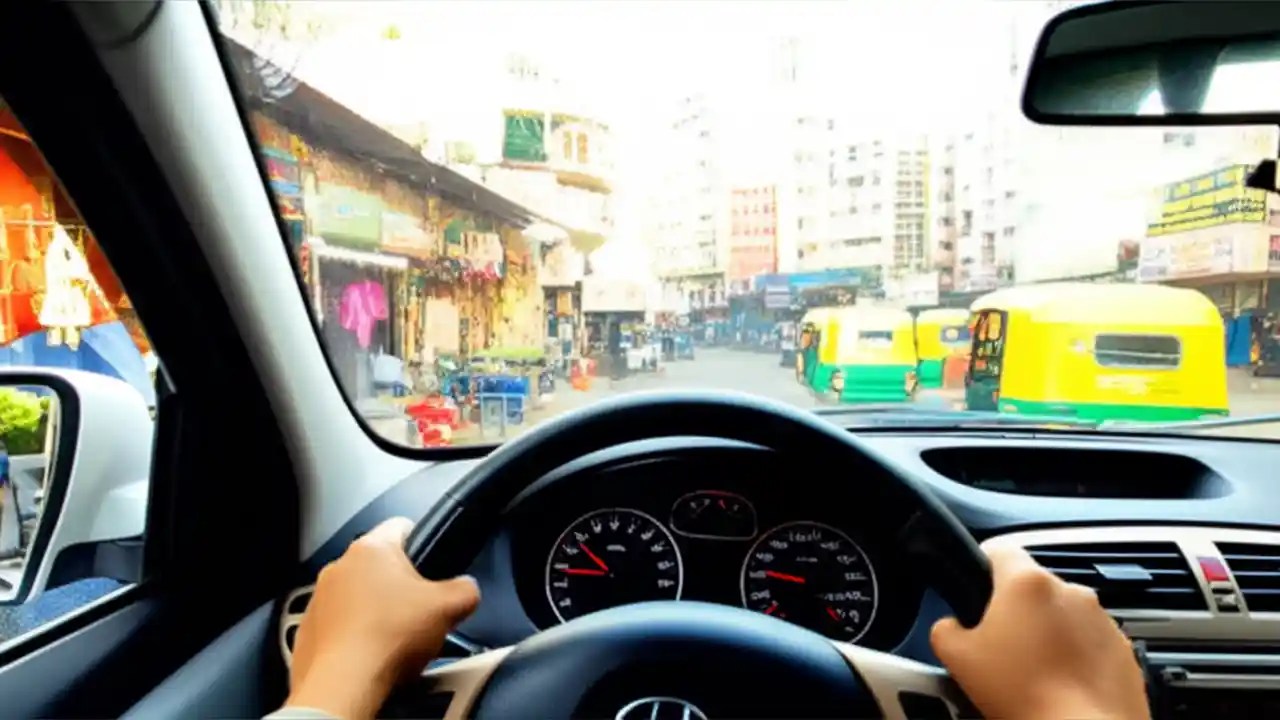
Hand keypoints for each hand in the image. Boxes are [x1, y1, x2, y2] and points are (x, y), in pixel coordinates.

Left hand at [285, 517, 479, 719]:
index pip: (402, 525)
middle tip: (419, 611)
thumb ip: (466, 589)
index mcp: (372, 548)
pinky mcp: (308, 628)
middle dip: (400, 585)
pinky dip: (354, 636)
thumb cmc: (388, 638)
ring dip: (374, 610)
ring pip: (357, 595)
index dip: (423, 542)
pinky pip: (338, 625)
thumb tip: (466, 589)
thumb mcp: (449, 608)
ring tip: (394, 638)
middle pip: (380, 565)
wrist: (344, 683)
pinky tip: (370, 654)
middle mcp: (339, 566)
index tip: (430, 562)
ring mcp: (319, 598)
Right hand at [930, 546, 1148, 719]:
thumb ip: (946, 629)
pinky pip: (1090, 641)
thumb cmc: (1023, 694)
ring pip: (1063, 613)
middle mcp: (1070, 591)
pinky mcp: (1123, 649)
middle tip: (1000, 647)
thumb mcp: (958, 659)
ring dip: (1048, 632)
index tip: (976, 591)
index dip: (981, 567)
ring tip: (1034, 672)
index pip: (999, 548)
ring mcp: (1103, 620)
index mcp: (1027, 583)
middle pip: (1032, 586)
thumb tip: (952, 626)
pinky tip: (1062, 685)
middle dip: (1016, 610)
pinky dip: (1076, 655)